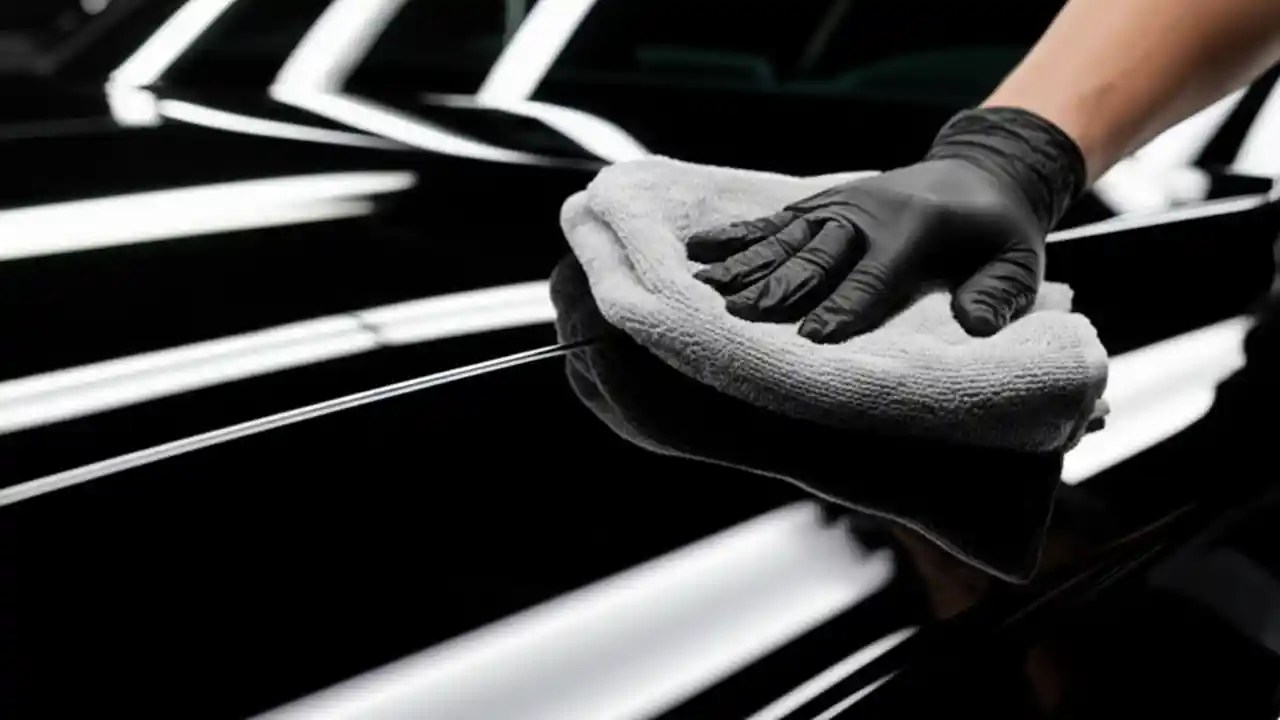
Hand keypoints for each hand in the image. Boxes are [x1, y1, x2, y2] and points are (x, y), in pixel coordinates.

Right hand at [688, 108, 1085, 342]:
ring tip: (706, 285)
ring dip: (745, 263)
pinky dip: (736, 234)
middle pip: (817, 255)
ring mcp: (839, 204)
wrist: (981, 171)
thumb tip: (974, 325)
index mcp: (916, 227)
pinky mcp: (821, 203)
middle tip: (740, 312)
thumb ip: (999, 292)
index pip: (874, 276)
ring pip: (786, 237)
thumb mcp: (1019, 260)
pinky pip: (775, 220)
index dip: (843, 307)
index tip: (811, 337)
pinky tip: (699, 248)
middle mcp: (868, 212)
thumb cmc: (998, 231)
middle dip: (778, 285)